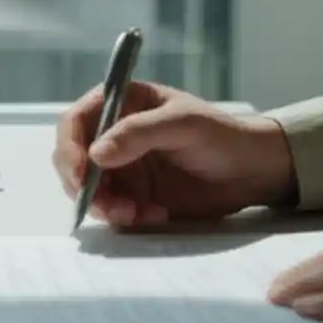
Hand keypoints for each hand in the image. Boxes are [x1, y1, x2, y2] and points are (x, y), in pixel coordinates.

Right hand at [52, 80, 296, 226]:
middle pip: (73, 160)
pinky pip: (112, 210)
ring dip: (105, 206)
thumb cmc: (222, 135)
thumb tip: (96, 153)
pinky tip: (156, 215)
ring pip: (89, 190)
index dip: (69, 147)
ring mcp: (122, 167)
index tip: (80, 173)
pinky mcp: (133, 195)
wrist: (253, 173)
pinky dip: (125, 217)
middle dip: (84, 185)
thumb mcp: (183, 125)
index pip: (75, 121)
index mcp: (121, 104)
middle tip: (107, 206)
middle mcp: (113, 135)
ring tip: (135, 214)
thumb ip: (138, 134)